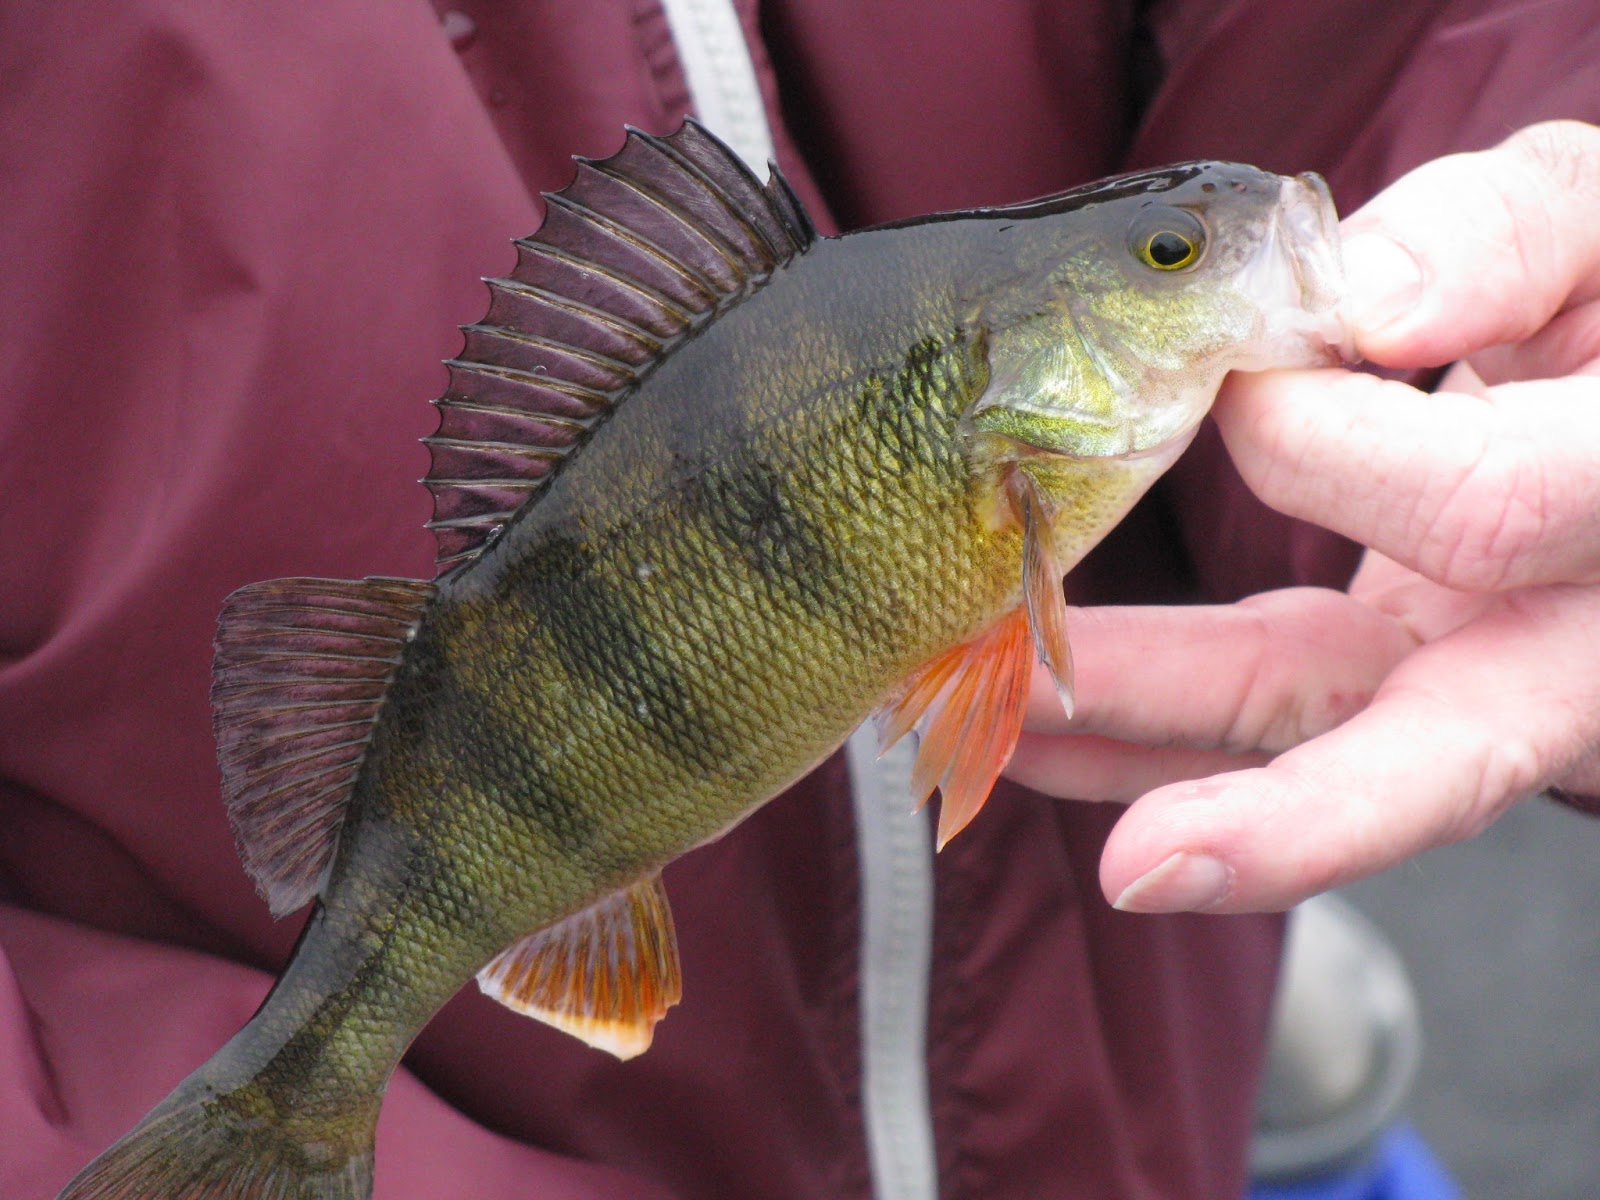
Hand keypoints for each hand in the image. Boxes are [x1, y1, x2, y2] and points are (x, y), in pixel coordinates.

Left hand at [1004, 121, 1599, 913]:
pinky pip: (1272, 712)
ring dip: (1147, 742)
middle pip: (1445, 757)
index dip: (1341, 449)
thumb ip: (1500, 238)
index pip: (1488, 514)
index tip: (1243, 378)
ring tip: (1001, 729)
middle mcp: (1579, 633)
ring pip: (1316, 739)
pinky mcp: (1393, 664)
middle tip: (1138, 866)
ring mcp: (1481, 667)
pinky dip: (1155, 722)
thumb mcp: (1593, 219)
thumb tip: (1364, 303)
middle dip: (1288, 819)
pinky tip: (1040, 720)